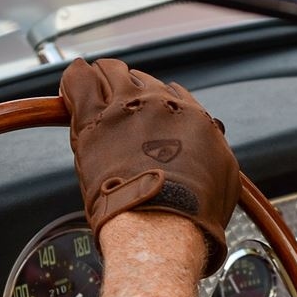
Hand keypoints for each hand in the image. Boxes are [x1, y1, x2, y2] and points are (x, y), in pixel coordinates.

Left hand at [60, 57, 239, 273]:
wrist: (163, 223)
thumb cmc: (194, 213)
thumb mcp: (223, 180)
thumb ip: (213, 158)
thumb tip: (206, 157)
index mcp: (192, 117)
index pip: (172, 94)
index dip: (158, 101)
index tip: (149, 113)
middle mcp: (159, 104)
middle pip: (141, 80)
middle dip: (131, 88)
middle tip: (120, 105)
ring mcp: (125, 108)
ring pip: (110, 73)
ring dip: (103, 77)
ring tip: (94, 85)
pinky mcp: (94, 120)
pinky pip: (79, 83)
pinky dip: (75, 79)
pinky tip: (72, 81)